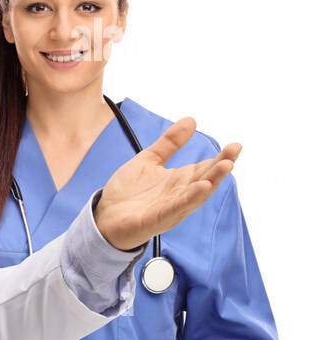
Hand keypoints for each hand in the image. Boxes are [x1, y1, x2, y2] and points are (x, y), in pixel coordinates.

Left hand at [93, 118, 240, 250]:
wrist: (104, 217)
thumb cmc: (127, 193)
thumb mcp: (148, 160)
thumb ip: (169, 143)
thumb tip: (191, 120)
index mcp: (179, 181)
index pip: (205, 167)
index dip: (221, 157)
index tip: (235, 145)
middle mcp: (179, 194)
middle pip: (205, 179)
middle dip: (220, 167)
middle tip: (234, 152)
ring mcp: (169, 208)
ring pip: (195, 195)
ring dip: (211, 181)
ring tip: (226, 166)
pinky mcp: (155, 219)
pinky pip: (175, 208)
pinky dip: (188, 199)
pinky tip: (201, 187)